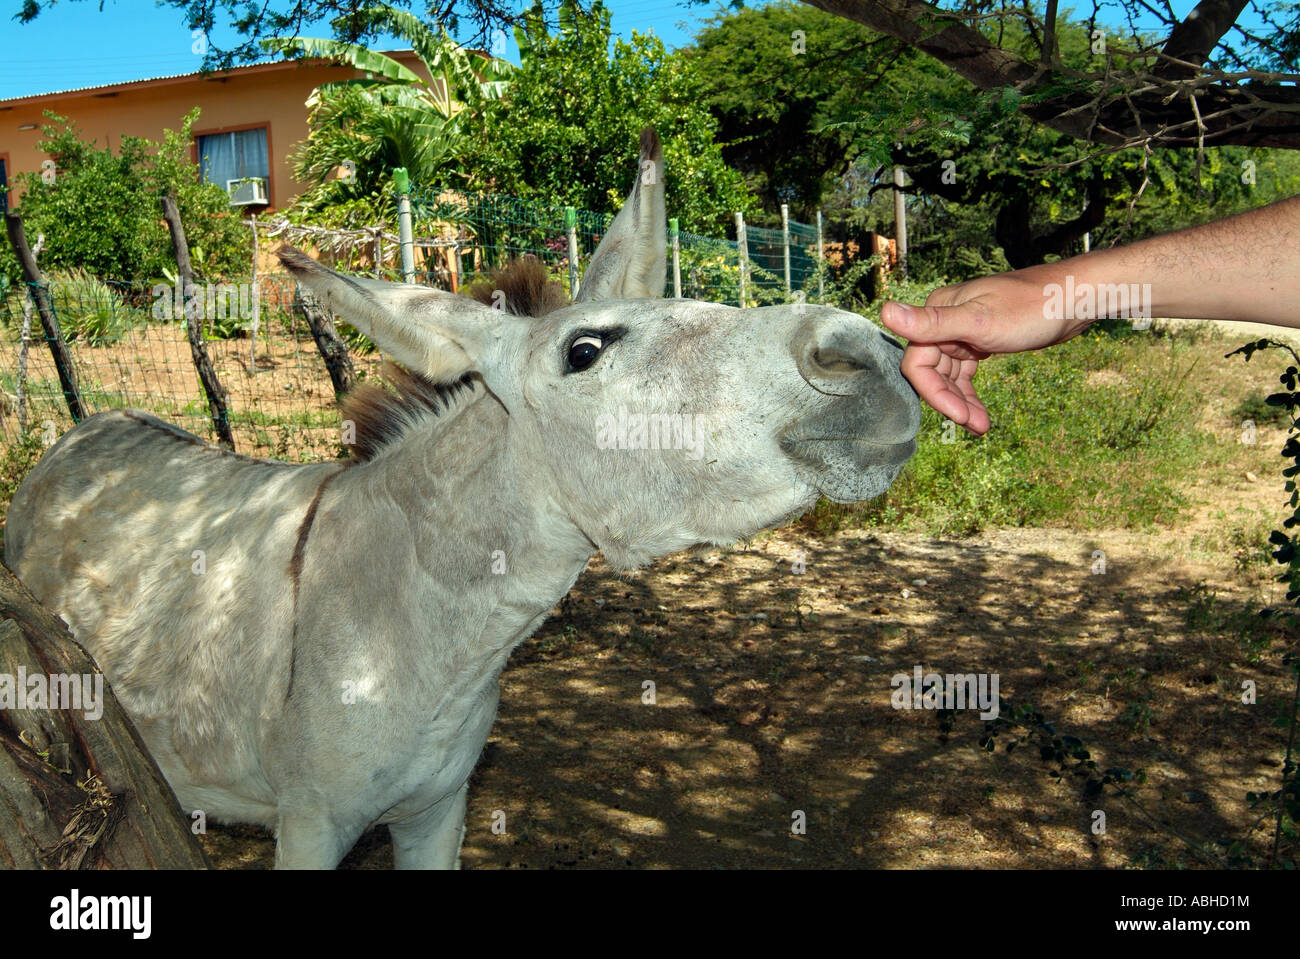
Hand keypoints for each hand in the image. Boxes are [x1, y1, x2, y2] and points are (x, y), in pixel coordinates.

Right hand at [881, 270, 1083, 434]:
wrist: (1077, 297)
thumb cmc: (1033, 307)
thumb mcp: (980, 321)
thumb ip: (931, 322)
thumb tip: (884, 310)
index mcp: (938, 312)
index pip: (917, 364)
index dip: (934, 394)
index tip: (959, 417)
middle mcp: (946, 320)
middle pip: (933, 373)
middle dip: (951, 402)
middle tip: (977, 427)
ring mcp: (964, 331)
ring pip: (950, 376)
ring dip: (962, 402)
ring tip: (982, 426)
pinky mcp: (983, 340)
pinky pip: (966, 373)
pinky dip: (971, 393)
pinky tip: (982, 411)